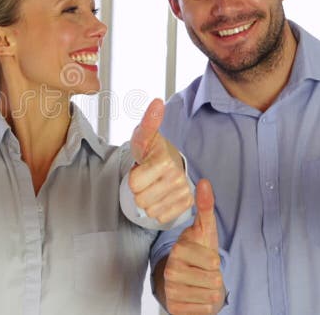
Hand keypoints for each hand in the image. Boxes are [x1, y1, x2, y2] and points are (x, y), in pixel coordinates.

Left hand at [128, 98, 193, 222]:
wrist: (169, 163)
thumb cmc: (152, 150)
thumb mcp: (144, 136)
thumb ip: (148, 122)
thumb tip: (157, 102)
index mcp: (165, 161)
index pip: (133, 184)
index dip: (133, 178)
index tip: (141, 168)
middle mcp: (178, 178)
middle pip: (140, 199)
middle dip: (139, 191)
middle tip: (146, 179)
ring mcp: (184, 192)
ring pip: (150, 210)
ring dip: (147, 201)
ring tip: (152, 187)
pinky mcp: (186, 204)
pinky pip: (161, 216)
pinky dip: (157, 209)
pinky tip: (160, 197)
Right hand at [163, 179, 224, 314]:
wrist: (182, 279)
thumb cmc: (197, 252)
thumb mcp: (204, 230)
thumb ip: (205, 207)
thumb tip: (205, 182)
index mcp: (179, 250)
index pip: (212, 263)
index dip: (214, 262)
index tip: (204, 258)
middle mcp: (172, 270)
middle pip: (213, 281)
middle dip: (215, 278)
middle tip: (204, 272)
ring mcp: (172, 290)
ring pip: (210, 297)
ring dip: (211, 292)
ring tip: (201, 283)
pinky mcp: (175, 308)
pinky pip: (204, 311)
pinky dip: (205, 306)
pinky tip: (196, 296)